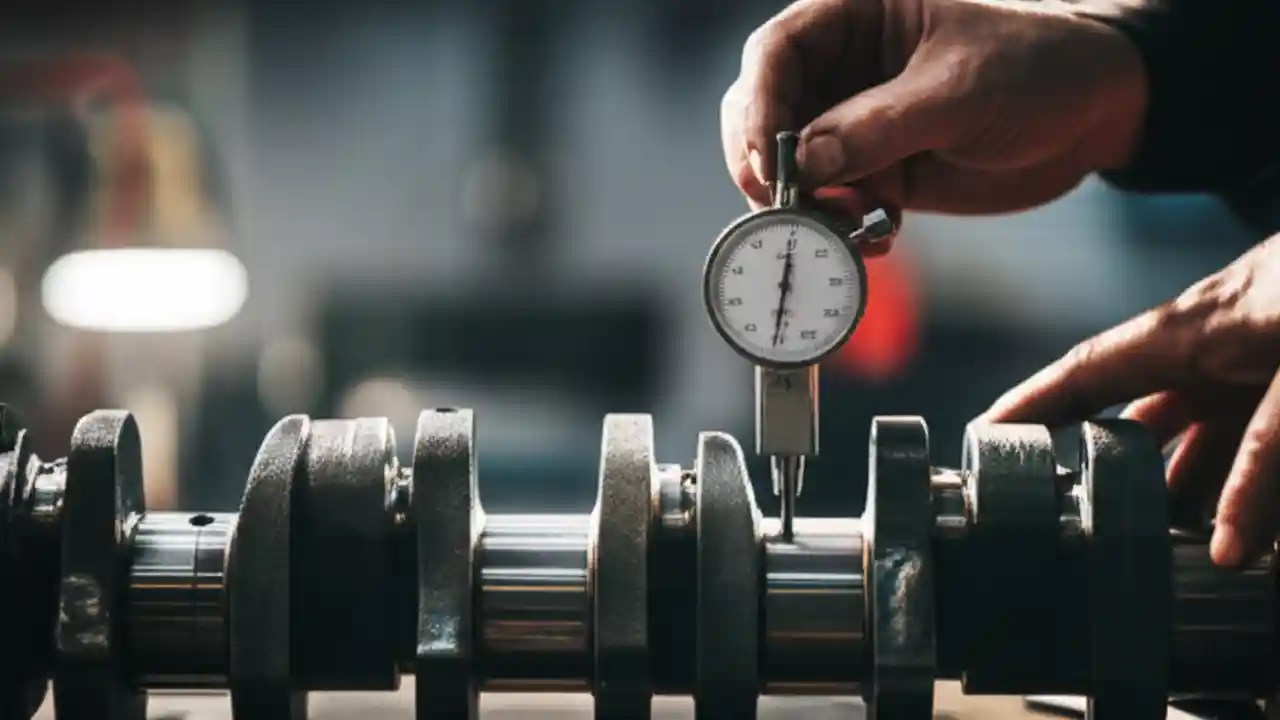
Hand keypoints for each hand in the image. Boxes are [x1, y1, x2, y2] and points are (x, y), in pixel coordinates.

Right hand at [720, 0, 1147, 235]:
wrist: (1096, 114)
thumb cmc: (1039, 67)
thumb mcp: (962, 90)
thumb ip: (880, 124)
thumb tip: (803, 163)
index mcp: (854, 17)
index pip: (775, 53)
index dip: (758, 105)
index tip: (766, 159)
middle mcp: (841, 68)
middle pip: (762, 112)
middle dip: (764, 164)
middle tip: (786, 206)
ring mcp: (853, 122)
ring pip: (789, 166)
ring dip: (802, 206)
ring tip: (842, 228)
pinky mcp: (873, 170)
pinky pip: (830, 203)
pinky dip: (838, 227)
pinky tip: (874, 239)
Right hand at [982, 235, 1279, 567]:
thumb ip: (1266, 457)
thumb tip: (1232, 549)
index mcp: (1190, 331)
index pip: (1085, 375)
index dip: (1029, 407)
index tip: (984, 442)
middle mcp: (1215, 350)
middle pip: (1146, 422)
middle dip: (1120, 478)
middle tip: (1097, 536)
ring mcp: (1260, 365)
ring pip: (1209, 440)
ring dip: (1197, 492)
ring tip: (1181, 550)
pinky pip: (1262, 441)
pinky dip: (1256, 485)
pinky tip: (1260, 525)